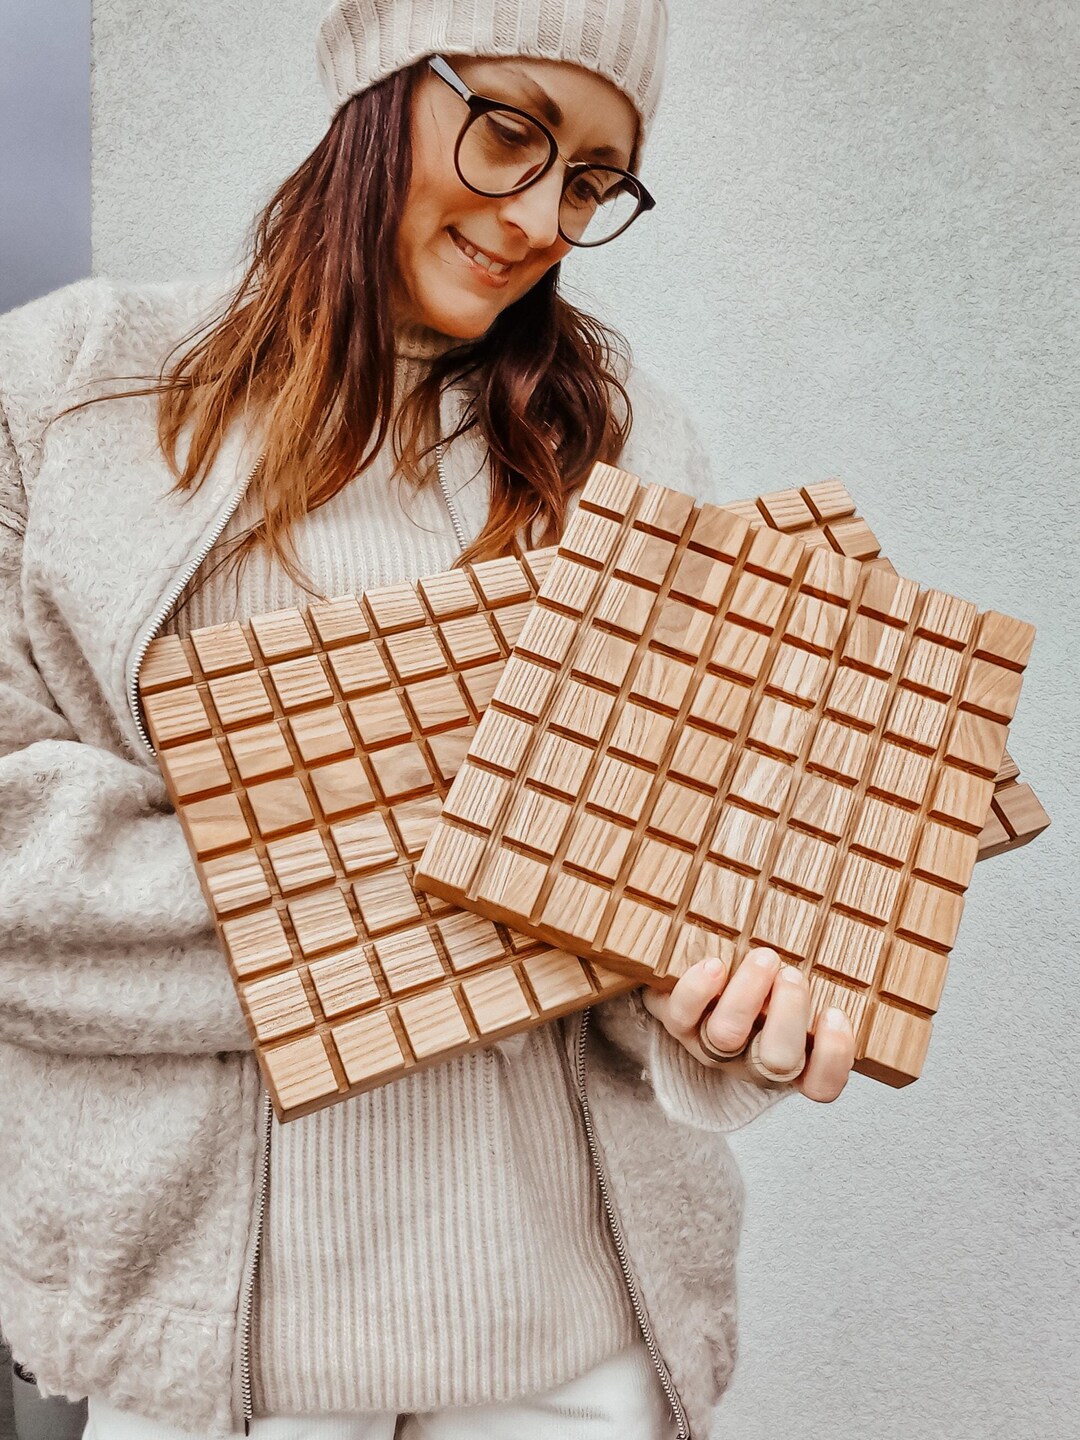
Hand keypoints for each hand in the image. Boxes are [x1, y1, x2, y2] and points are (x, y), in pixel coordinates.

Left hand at [641, 945, 855, 1101]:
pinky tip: (715, 964)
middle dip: (788, 1017)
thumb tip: (879, 902)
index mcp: (792, 1058)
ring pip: (727, 1037)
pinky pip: (682, 1016)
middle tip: (793, 976)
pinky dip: (699, 989)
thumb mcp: (795, 984)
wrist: (690, 988)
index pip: (821, 1084)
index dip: (833, 1059)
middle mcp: (751, 1058)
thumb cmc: (761, 981)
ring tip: (764, 958)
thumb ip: (827, 966)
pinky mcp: (677, 1022)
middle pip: (776, 1062)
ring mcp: (710, 1044)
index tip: (836, 1015)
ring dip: (747, 995)